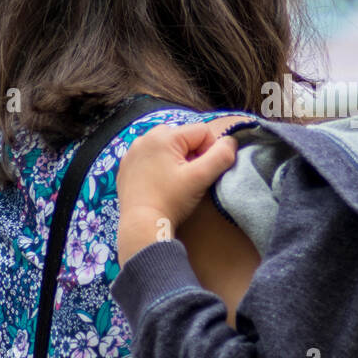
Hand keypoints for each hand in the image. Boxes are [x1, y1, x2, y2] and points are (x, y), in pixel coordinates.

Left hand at [115, 118, 247, 263]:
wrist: (140, 225)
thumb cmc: (171, 200)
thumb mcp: (201, 178)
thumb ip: (221, 156)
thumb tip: (231, 142)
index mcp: (164, 136)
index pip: (202, 132)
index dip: (210, 152)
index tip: (203, 173)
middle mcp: (145, 137)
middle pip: (183, 137)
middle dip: (191, 154)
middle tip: (189, 178)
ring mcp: (132, 152)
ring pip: (166, 146)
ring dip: (176, 159)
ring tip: (174, 182)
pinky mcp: (126, 166)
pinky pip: (150, 157)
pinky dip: (158, 166)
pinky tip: (159, 185)